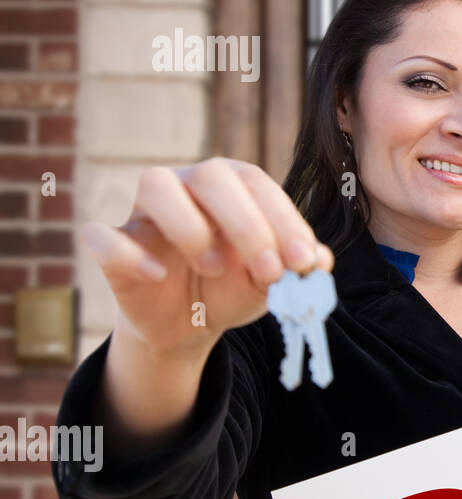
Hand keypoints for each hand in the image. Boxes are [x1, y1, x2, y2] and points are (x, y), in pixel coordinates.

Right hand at [79, 157, 333, 357]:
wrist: (190, 322)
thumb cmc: (234, 286)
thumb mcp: (270, 282)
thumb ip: (297, 269)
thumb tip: (322, 262)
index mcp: (232, 185)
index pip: (258, 184)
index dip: (284, 221)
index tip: (303, 262)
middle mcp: (188, 185)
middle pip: (211, 176)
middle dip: (247, 223)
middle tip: (269, 270)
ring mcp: (145, 210)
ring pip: (155, 184)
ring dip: (189, 226)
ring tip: (213, 267)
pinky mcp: (112, 243)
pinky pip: (103, 234)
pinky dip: (126, 252)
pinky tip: (157, 274)